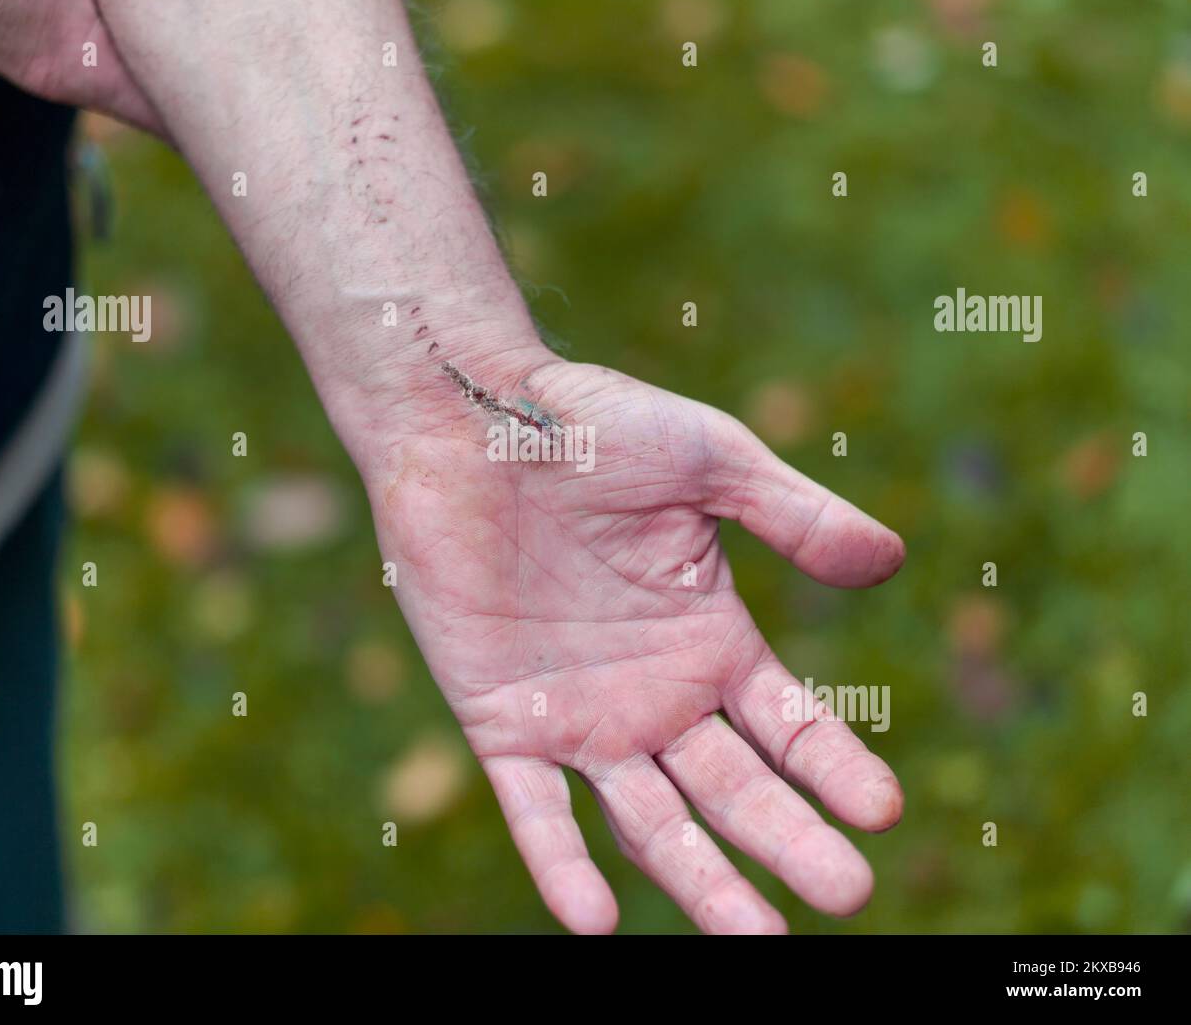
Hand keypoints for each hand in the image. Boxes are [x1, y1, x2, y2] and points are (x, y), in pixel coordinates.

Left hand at [364, 349, 905, 933]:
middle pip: (734, 791)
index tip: (882, 811)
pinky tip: (592, 924)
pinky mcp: (503, 721)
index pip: (789, 726)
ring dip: (700, 882)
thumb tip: (890, 561)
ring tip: (757, 941)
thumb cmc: (593, 424)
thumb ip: (794, 514)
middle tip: (847, 895)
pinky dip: (559, 865)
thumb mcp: (711, 460)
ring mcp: (581, 716)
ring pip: (650, 820)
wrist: (470, 418)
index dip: (835, 769)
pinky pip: (535, 810)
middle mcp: (654, 694)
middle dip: (790, 842)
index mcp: (710, 639)